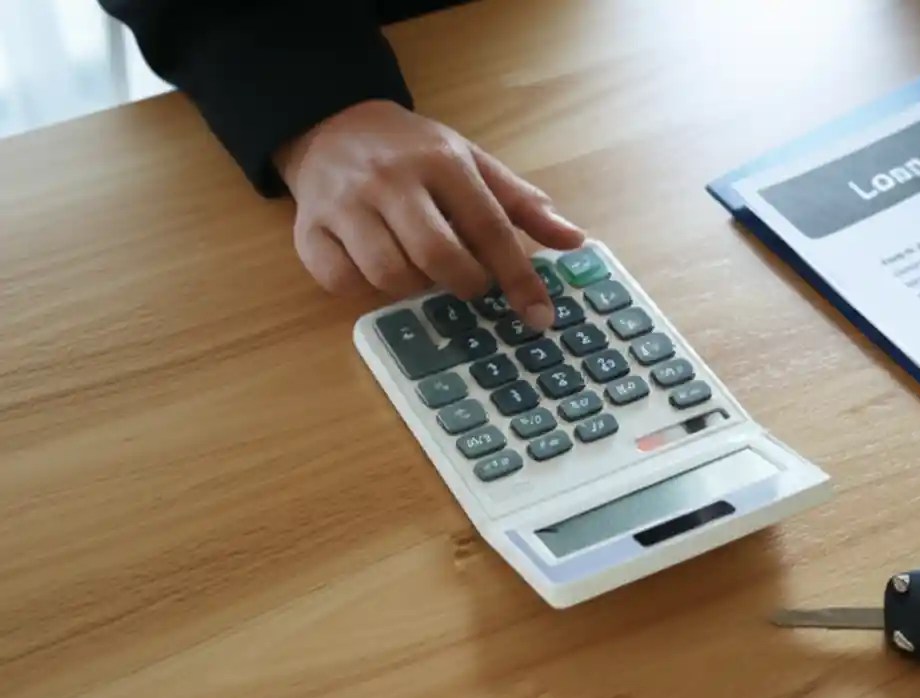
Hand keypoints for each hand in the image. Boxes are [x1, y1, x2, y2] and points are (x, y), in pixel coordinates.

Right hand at [273, 100, 584, 329]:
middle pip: (437, 255)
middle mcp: (391, 179)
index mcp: (441, 161)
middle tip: (470, 285)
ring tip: (420, 270)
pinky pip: (340, 280)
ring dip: (413, 288)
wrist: (333, 123)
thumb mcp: (473, 163)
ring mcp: (345, 204)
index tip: (539, 316)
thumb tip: (574, 240)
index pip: (489, 226)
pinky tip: (376, 270)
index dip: (517, 277)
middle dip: (464, 284)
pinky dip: (363, 289)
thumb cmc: (414, 152)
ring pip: (387, 274)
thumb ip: (523, 204)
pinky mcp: (308, 228)